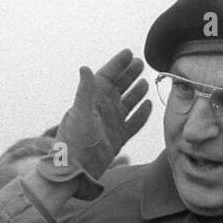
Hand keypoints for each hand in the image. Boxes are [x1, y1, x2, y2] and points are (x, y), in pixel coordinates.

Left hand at [42, 49, 151, 194]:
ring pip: (127, 103)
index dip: (116, 64)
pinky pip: (133, 123)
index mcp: (92, 100)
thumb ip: (85, 91)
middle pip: (118, 87)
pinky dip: (141, 114)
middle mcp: (102, 110)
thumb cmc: (74, 141)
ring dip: (136, 92)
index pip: (106, 76)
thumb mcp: (80, 113)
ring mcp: (111, 123)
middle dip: (128, 74)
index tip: (128, 53)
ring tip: (145, 81)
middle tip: (140, 62)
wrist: (76, 170)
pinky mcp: (118, 138)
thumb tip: (85, 68)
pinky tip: (148, 105)